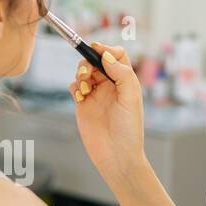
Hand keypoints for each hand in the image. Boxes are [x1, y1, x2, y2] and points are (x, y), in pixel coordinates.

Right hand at [68, 43, 145, 181]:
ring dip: (81, 73)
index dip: (107, 49)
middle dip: (89, 61)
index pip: (116, 56)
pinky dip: (74, 87)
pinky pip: (74, 87)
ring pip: (84, 72)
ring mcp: (96, 95)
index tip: (98, 49)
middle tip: (87, 72)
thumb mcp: (131, 98)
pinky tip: (80, 97)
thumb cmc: (128, 129)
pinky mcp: (83, 105)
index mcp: (125, 81)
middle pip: (96, 61)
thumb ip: (121, 74)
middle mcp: (110, 86)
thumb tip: (107, 55)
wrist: (116, 155)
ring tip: (84, 86)